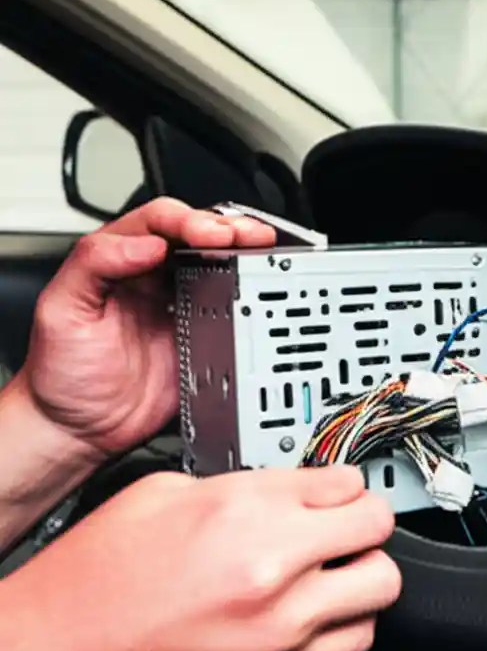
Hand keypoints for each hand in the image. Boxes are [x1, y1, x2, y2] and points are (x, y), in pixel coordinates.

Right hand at [0, 465, 399, 650]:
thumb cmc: (91, 582)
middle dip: (365, 521)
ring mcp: (279, 631)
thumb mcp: (160, 494)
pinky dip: (346, 623)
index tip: (334, 489)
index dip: (342, 481)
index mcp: (243, 513)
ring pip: (380, 590)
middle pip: (378, 530)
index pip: (348, 481)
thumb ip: (242, 486)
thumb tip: (289, 487)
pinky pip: (353, 643)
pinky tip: (317, 612)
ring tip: (331, 570)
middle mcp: (271, 571)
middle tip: (344, 523)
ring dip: (362, 574)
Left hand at [21, 197, 274, 462]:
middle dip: (229, 228)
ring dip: (245, 253)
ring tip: (262, 251)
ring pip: (222, 265)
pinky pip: (233, 310)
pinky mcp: (204, 338)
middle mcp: (155, 279)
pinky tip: (259, 291)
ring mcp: (184, 307)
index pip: (159, 222)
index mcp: (120, 261)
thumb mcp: (61, 309)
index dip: (188, 220)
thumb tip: (147, 243)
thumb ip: (95, 264)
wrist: (81, 430)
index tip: (207, 234)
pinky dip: (251, 296)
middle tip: (247, 235)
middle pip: (200, 236)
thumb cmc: (61, 372)